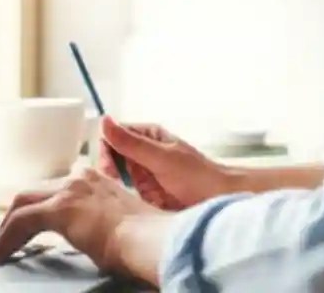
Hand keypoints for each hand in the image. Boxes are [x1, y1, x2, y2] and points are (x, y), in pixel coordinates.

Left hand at [0, 167, 172, 286]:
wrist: (151, 239)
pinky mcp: (58, 209)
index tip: (37, 218)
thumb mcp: (124, 223)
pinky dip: (7, 237)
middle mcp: (82, 178)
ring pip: (25, 200)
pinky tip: (1, 253)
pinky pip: (20, 221)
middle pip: (38, 189)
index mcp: (100, 180)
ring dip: (10, 223)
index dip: (45, 202)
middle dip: (21, 210)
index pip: (61, 186)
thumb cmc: (147, 239)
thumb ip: (109, 222)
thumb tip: (105, 241)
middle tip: (11, 232)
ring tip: (3, 245)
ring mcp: (69, 190)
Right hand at [97, 116, 231, 210]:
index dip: (107, 150)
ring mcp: (145, 172)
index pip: (114, 135)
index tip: (110, 169)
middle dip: (110, 169)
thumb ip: (131, 143)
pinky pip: (127, 192)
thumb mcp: (161, 158)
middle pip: (112, 155)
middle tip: (116, 184)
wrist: (219, 201)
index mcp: (147, 136)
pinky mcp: (147, 192)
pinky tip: (129, 204)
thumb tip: (104, 120)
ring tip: (123, 196)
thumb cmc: (196, 176)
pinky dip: (125, 197)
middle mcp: (143, 151)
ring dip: (117, 185)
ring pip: (117, 175)